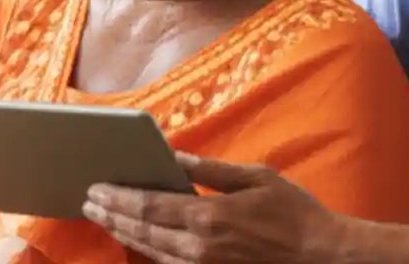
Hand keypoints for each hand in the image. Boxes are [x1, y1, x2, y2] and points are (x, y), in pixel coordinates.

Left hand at [82, 153, 347, 263]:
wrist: (318, 256)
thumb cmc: (293, 213)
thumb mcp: (256, 178)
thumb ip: (212, 170)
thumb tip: (176, 155)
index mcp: (209, 216)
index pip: (149, 206)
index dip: (118, 198)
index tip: (96, 188)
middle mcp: (198, 246)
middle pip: (142, 230)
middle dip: (112, 215)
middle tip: (89, 202)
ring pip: (151, 250)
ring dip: (124, 233)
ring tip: (104, 219)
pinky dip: (147, 250)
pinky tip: (138, 239)